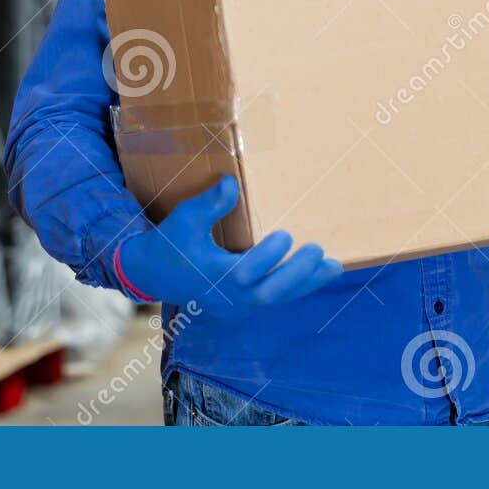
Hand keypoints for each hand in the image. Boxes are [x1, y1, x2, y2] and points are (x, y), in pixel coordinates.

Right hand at [116, 175, 343, 318]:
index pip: (244, 274)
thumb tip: (231, 184)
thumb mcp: (183, 219)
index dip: (268, 258)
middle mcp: (225, 297)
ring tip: (334, 265)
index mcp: (210, 277)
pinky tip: (319, 272)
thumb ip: (208, 205)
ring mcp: (235, 305)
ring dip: (306, 284)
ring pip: (275, 300)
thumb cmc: (170, 242)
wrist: (154, 274)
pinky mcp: (242, 305)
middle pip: (267, 295)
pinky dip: (297, 287)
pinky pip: (274, 299)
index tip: (286, 234)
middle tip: (318, 250)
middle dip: (296, 275)